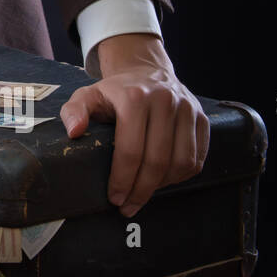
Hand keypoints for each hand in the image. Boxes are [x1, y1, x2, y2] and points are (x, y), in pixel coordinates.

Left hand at [58, 33, 208, 216]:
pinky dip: (181, 176)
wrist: (146, 70)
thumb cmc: (115, 91)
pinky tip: (163, 180)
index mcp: (134, 97)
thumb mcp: (87, 95)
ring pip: (181, 163)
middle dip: (141, 190)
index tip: (114, 198)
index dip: (123, 179)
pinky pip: (197, 157)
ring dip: (162, 186)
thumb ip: (74, 112)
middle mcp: (165, 100)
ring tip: (144, 193)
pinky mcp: (202, 118)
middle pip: (157, 160)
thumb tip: (74, 132)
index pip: (131, 150)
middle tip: (128, 206)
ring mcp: (187, 109)